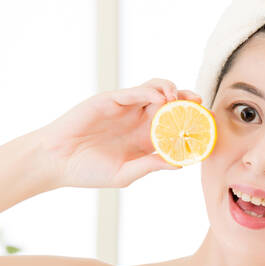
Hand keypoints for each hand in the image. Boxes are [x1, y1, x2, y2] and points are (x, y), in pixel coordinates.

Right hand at [36, 78, 204, 188]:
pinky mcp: (109, 100)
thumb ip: (151, 166)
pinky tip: (161, 98)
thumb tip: (180, 164)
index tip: (207, 127)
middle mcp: (137, 121)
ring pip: (154, 91)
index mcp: (144, 140)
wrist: (57, 162)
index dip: (191, 124)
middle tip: (200, 105)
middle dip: (187, 101)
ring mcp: (124, 109)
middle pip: (169, 104)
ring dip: (171, 91)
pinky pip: (133, 91)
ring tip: (181, 99)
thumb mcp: (125, 174)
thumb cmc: (88, 170)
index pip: (174, 126)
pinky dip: (149, 91)